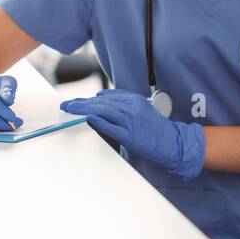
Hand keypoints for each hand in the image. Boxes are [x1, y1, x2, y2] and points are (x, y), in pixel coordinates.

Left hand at [61, 88, 204, 179]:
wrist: (172, 142)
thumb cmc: (157, 130)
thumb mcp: (142, 111)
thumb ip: (125, 107)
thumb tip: (102, 105)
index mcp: (135, 100)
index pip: (107, 96)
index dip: (89, 98)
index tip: (77, 101)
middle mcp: (132, 107)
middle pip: (101, 102)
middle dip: (81, 103)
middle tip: (66, 104)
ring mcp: (130, 121)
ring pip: (102, 111)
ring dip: (83, 109)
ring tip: (70, 109)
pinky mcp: (130, 135)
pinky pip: (109, 126)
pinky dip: (97, 120)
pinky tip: (86, 118)